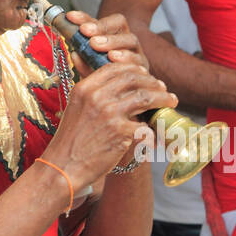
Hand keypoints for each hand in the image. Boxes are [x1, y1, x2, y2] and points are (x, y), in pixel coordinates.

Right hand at [46, 14, 176, 188]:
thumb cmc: (71, 141)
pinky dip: (153, 128)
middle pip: (134, 78)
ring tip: (171, 100)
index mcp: (85, 88)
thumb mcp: (76, 108)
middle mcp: (97, 96)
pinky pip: (145, 124)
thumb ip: (93, 94)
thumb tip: (116, 85)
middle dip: (153, 81)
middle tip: (163, 88)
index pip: (115, 68)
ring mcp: (110, 113)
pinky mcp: (122, 132)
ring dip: (162, 98)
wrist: (64, 167)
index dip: (134, 69)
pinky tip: (157, 131)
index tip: (145, 74)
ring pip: (145, 96)